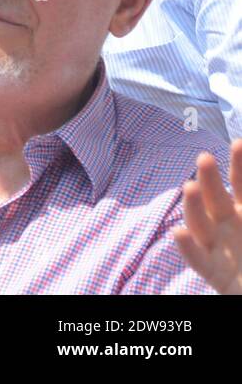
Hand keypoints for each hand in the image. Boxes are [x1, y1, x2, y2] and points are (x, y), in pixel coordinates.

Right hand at [173, 139, 241, 294]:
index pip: (241, 183)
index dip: (241, 164)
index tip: (239, 142)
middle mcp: (228, 225)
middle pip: (215, 197)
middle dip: (209, 178)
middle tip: (205, 158)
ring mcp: (218, 246)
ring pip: (200, 223)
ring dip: (193, 206)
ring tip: (190, 188)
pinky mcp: (213, 271)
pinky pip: (197, 259)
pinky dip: (187, 247)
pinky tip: (179, 233)